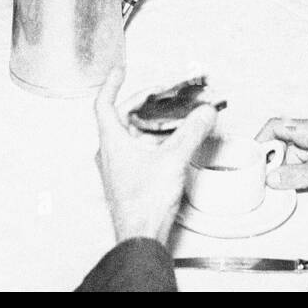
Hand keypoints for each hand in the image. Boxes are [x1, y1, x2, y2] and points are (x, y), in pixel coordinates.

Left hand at [94, 68, 217, 242]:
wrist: (140, 237)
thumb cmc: (144, 204)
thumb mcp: (173, 159)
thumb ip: (191, 132)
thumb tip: (204, 113)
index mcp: (112, 141)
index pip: (104, 104)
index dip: (112, 84)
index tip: (120, 71)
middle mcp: (110, 153)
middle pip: (121, 117)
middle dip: (142, 102)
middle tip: (160, 93)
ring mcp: (116, 168)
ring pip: (129, 134)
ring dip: (149, 121)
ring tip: (169, 114)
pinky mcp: (126, 180)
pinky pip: (135, 150)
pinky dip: (150, 140)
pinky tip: (169, 143)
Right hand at [256, 117, 307, 194]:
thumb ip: (295, 176)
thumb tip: (273, 178)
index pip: (275, 125)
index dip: (260, 140)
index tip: (252, 157)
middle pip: (283, 143)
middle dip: (274, 160)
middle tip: (269, 177)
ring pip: (295, 156)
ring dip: (289, 170)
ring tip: (288, 185)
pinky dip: (302, 175)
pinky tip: (303, 186)